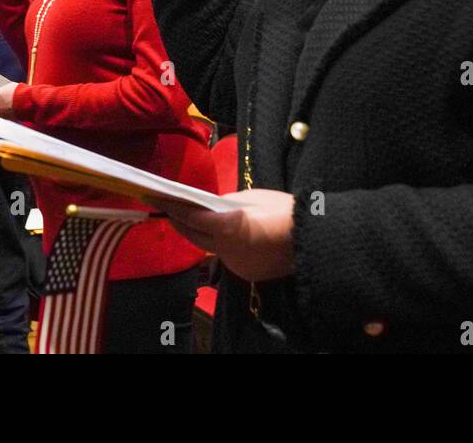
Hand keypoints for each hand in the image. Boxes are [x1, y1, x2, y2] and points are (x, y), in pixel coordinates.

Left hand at [160, 189, 295, 281]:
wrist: (312, 240)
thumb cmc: (284, 212)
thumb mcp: (254, 198)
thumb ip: (229, 204)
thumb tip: (214, 208)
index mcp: (227, 227)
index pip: (192, 216)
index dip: (174, 207)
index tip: (160, 198)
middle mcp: (225, 250)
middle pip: (194, 235)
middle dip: (180, 222)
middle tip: (168, 208)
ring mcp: (234, 264)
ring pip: (209, 248)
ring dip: (199, 234)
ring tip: (190, 220)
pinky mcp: (243, 273)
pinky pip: (226, 257)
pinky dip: (220, 245)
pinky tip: (220, 236)